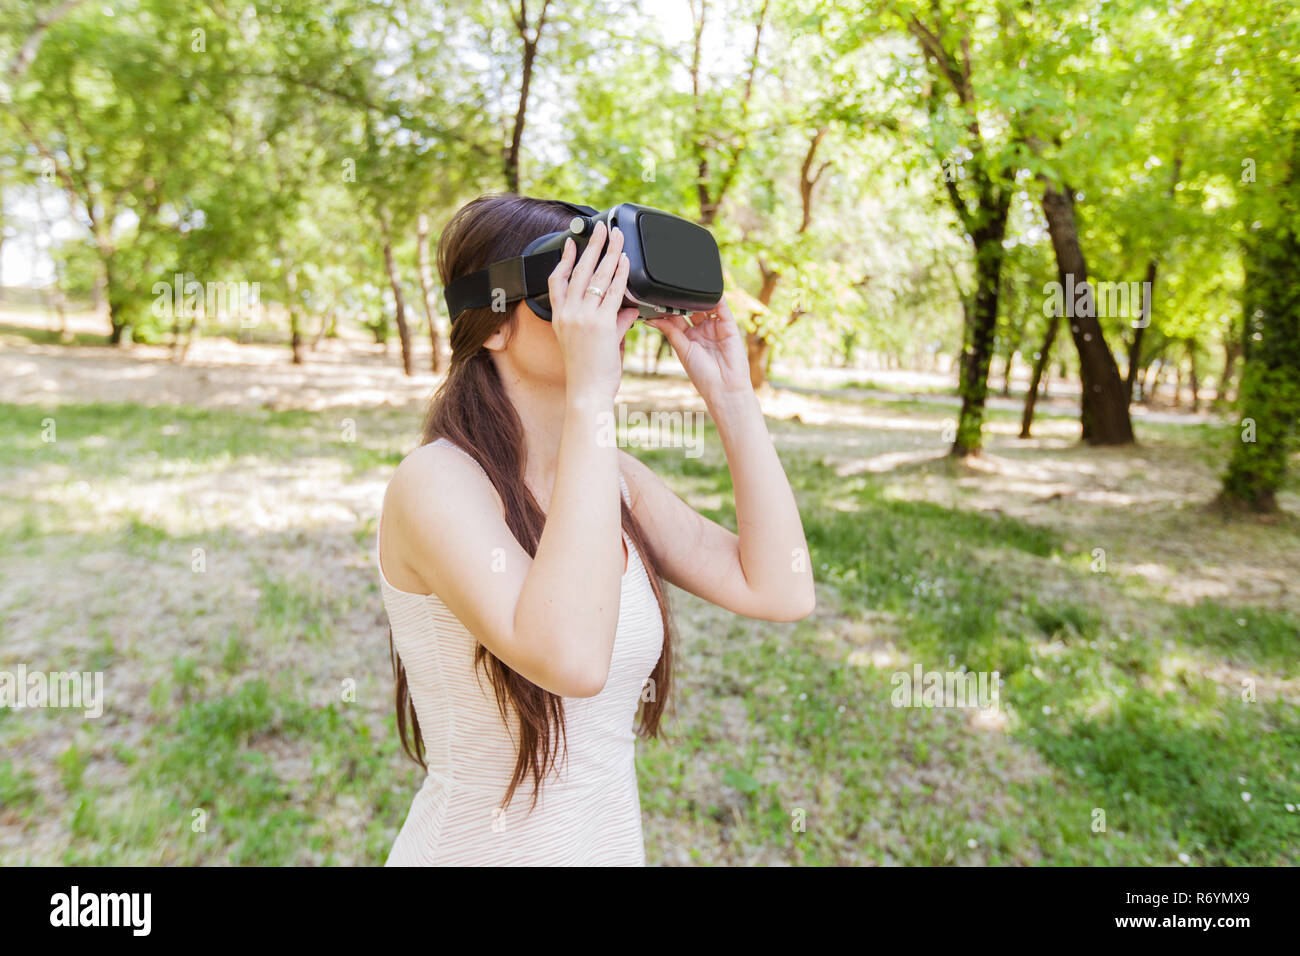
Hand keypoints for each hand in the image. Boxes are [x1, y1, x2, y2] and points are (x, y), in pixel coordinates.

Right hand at [547, 222, 638, 403]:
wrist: (587, 392)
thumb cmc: (589, 374)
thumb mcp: (595, 343)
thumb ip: (613, 323)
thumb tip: (629, 311)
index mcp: (560, 318)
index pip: (557, 281)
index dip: (565, 259)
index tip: (571, 244)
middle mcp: (568, 314)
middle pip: (579, 271)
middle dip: (592, 246)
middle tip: (602, 228)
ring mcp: (583, 317)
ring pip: (597, 277)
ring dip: (609, 253)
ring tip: (617, 236)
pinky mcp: (600, 324)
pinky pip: (613, 292)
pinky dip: (620, 274)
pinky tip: (625, 261)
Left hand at [646, 296, 751, 403]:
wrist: (724, 386)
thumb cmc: (702, 374)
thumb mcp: (682, 350)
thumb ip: (670, 331)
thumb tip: (652, 318)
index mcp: (688, 338)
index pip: (677, 318)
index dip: (668, 309)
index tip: (657, 299)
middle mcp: (701, 331)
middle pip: (690, 309)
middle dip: (682, 301)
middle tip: (671, 292)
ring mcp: (715, 327)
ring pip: (705, 306)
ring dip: (697, 298)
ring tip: (687, 290)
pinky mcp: (729, 325)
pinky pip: (722, 308)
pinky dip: (716, 298)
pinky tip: (707, 291)